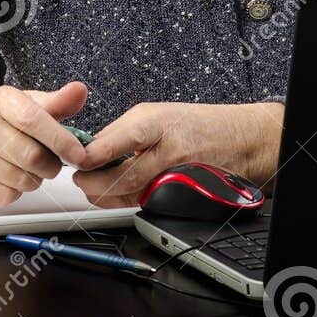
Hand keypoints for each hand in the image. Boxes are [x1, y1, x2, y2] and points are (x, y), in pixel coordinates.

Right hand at [0, 81, 89, 205]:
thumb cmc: (1, 123)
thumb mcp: (28, 106)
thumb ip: (57, 103)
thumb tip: (80, 91)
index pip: (32, 119)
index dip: (60, 140)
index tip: (78, 154)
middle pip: (31, 156)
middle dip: (51, 165)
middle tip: (51, 162)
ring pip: (22, 180)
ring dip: (35, 179)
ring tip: (27, 168)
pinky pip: (6, 196)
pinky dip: (16, 192)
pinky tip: (10, 177)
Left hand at [71, 101, 284, 208]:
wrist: (239, 142)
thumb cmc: (197, 124)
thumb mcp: (156, 112)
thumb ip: (121, 131)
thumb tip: (90, 146)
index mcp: (158, 125)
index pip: (120, 141)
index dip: (94, 154)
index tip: (76, 159)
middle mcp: (167, 152)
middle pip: (123, 177)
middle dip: (94, 183)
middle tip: (78, 179)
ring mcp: (174, 178)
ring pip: (130, 196)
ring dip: (104, 195)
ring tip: (90, 186)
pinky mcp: (178, 197)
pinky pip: (143, 203)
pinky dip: (123, 201)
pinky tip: (112, 194)